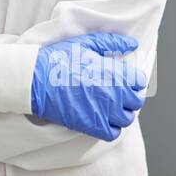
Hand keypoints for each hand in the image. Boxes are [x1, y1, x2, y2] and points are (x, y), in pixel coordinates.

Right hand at [30, 32, 147, 141]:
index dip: (132, 79)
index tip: (123, 79)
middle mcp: (114, 94)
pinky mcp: (92, 126)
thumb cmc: (59, 59)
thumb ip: (112, 42)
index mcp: (115, 73)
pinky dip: (111, 128)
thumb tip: (133, 44)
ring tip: (109, 106)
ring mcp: (104, 112)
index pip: (139, 81)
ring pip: (126, 118)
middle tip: (116, 93)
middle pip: (136, 101)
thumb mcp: (85, 43)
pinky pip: (113, 133)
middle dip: (129, 96)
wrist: (35, 79)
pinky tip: (101, 118)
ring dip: (121, 113)